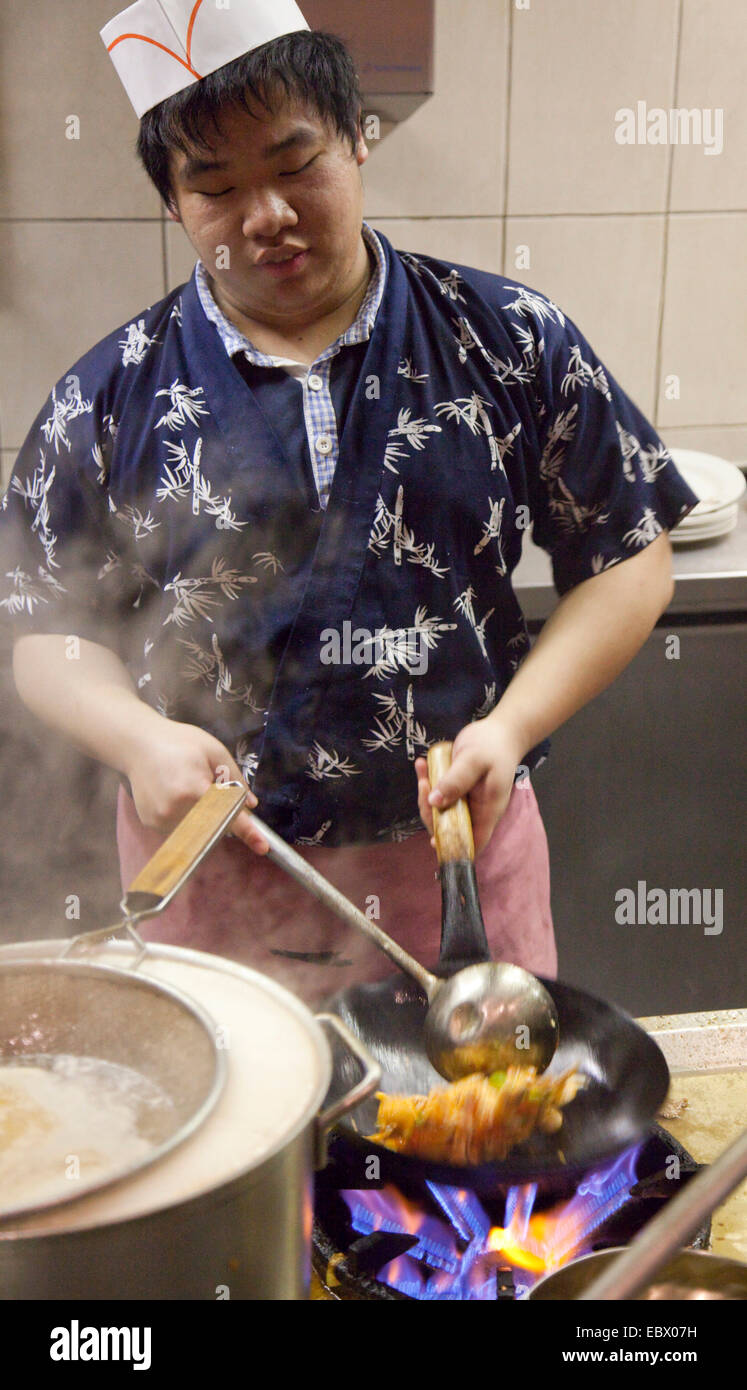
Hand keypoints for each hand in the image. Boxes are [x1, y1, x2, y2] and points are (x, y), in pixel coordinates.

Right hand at [123, 718, 268, 854]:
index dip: (247, 831)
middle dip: (222, 814)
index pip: (226, 814)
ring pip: (198, 829)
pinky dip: (188, 817)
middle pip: (214, 825)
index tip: (262, 846)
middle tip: (209, 786)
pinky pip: (181, 828)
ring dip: (204, 816)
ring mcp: (160, 818)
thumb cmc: (178, 743)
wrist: (137, 745)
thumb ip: (235, 779)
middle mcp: (175, 808)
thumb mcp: (213, 750)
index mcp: (193, 787)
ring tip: (187, 786)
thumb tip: (251, 805)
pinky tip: (175, 793)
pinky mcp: (151, 823)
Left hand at [415, 716, 522, 854]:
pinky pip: (439, 794)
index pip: (474, 842)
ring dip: (426, 794)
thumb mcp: (474, 760)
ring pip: (440, 811)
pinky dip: (428, 782)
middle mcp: (476, 811)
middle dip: (431, 812)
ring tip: (422, 768)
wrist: (501, 732)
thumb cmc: (494, 746)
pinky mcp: (457, 790)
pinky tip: (422, 764)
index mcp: (488, 810)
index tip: (434, 840)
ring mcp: (465, 801)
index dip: (454, 847)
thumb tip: (434, 802)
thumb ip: (456, 781)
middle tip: (424, 784)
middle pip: (450, 828)